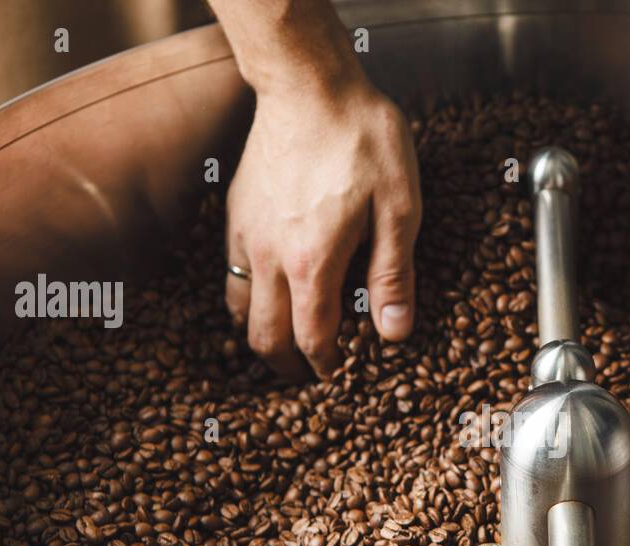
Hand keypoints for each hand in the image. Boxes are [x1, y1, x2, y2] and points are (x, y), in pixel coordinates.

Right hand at [220, 13, 420, 379]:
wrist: (310, 86)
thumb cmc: (361, 141)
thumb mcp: (399, 209)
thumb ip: (393, 275)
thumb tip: (395, 332)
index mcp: (312, 264)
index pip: (311, 339)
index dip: (326, 365)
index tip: (340, 374)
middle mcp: (269, 257)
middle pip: (264, 337)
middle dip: (287, 365)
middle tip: (310, 374)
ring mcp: (244, 236)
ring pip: (238, 309)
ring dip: (261, 334)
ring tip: (287, 340)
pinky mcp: (235, 215)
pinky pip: (231, 273)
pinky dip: (247, 297)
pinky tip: (271, 290)